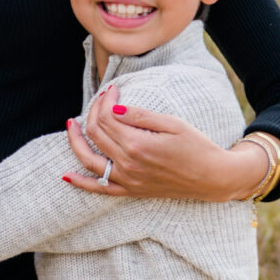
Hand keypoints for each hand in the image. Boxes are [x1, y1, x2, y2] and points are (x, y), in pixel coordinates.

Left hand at [62, 85, 279, 201]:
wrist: (212, 177)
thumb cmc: (196, 146)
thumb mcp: (172, 124)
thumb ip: (139, 115)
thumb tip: (113, 106)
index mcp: (138, 145)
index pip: (107, 118)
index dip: (105, 100)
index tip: (113, 88)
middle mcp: (128, 165)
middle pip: (96, 134)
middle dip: (94, 111)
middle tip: (101, 98)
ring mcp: (128, 180)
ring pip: (89, 160)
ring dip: (76, 141)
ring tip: (71, 124)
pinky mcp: (131, 191)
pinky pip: (99, 189)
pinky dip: (81, 182)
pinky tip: (67, 175)